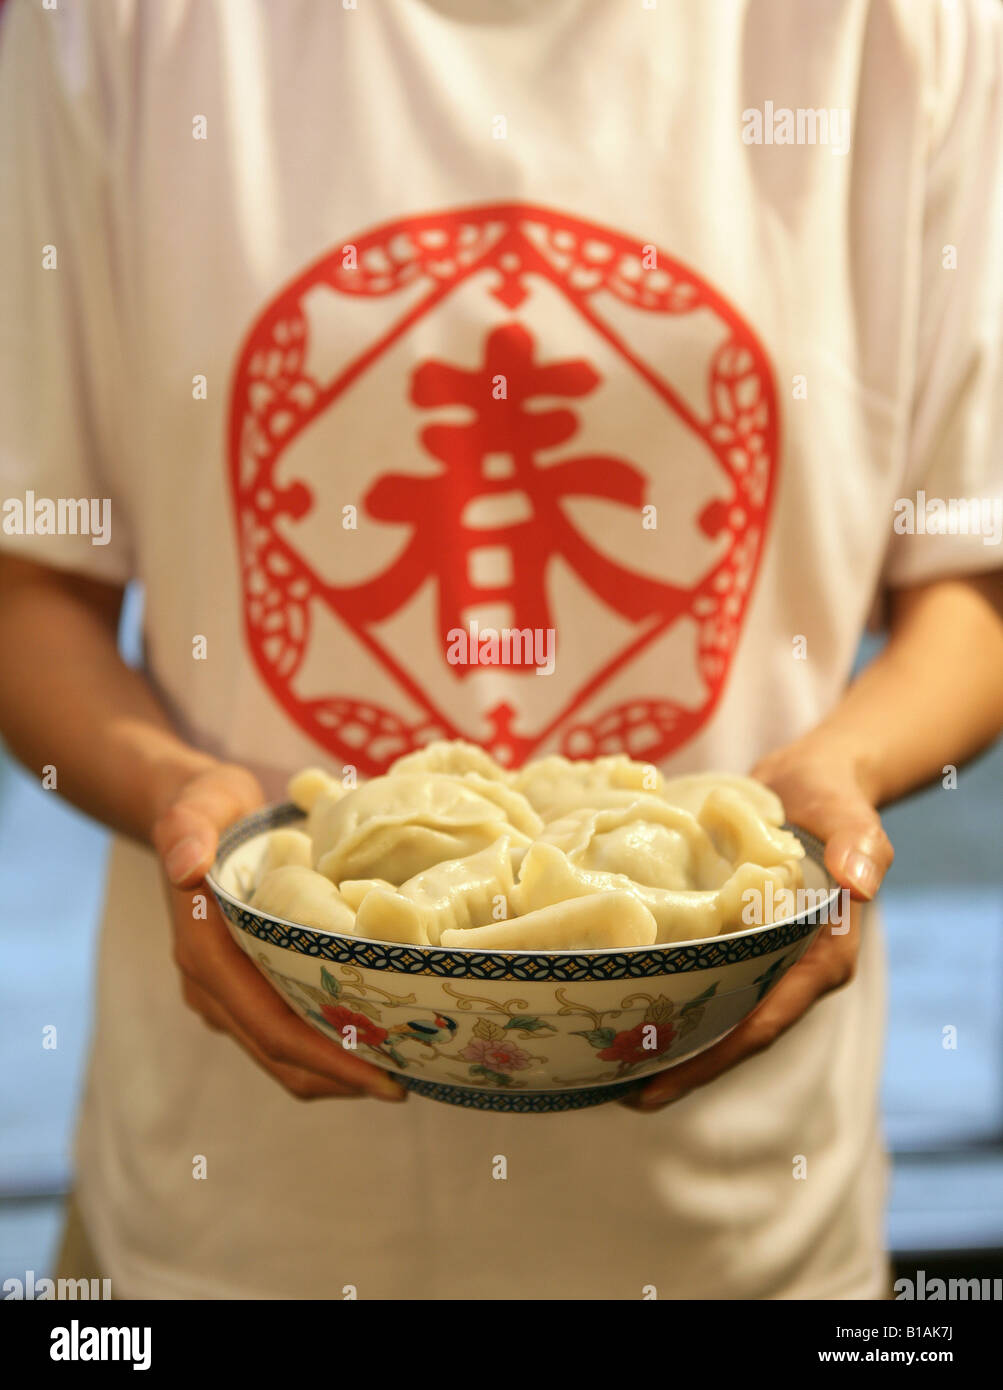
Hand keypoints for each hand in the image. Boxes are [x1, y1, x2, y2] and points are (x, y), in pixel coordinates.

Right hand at [151, 761, 406, 1102]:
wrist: (196, 813)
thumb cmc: (206, 807)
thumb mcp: (197, 805)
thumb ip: (187, 830)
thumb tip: (186, 866)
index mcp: (205, 956)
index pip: (270, 1026)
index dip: (325, 1058)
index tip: (381, 1075)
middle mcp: (214, 986)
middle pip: (282, 1053)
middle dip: (343, 1075)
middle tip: (410, 1079)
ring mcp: (230, 991)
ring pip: (285, 1052)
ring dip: (338, 1067)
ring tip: (403, 1064)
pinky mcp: (250, 983)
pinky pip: (289, 1028)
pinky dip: (329, 1041)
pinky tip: (376, 1032)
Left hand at [625, 742, 893, 1111]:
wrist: (809, 780)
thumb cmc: (830, 795)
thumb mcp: (848, 811)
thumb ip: (859, 843)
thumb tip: (860, 884)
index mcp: (823, 956)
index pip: (767, 1018)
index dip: (718, 1055)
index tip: (667, 1078)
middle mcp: (792, 969)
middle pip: (736, 1032)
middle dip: (685, 1065)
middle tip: (623, 1092)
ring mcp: (763, 958)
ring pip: (716, 1014)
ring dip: (672, 1042)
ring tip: (611, 1070)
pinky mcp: (737, 940)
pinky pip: (703, 979)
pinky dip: (669, 998)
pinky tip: (622, 1008)